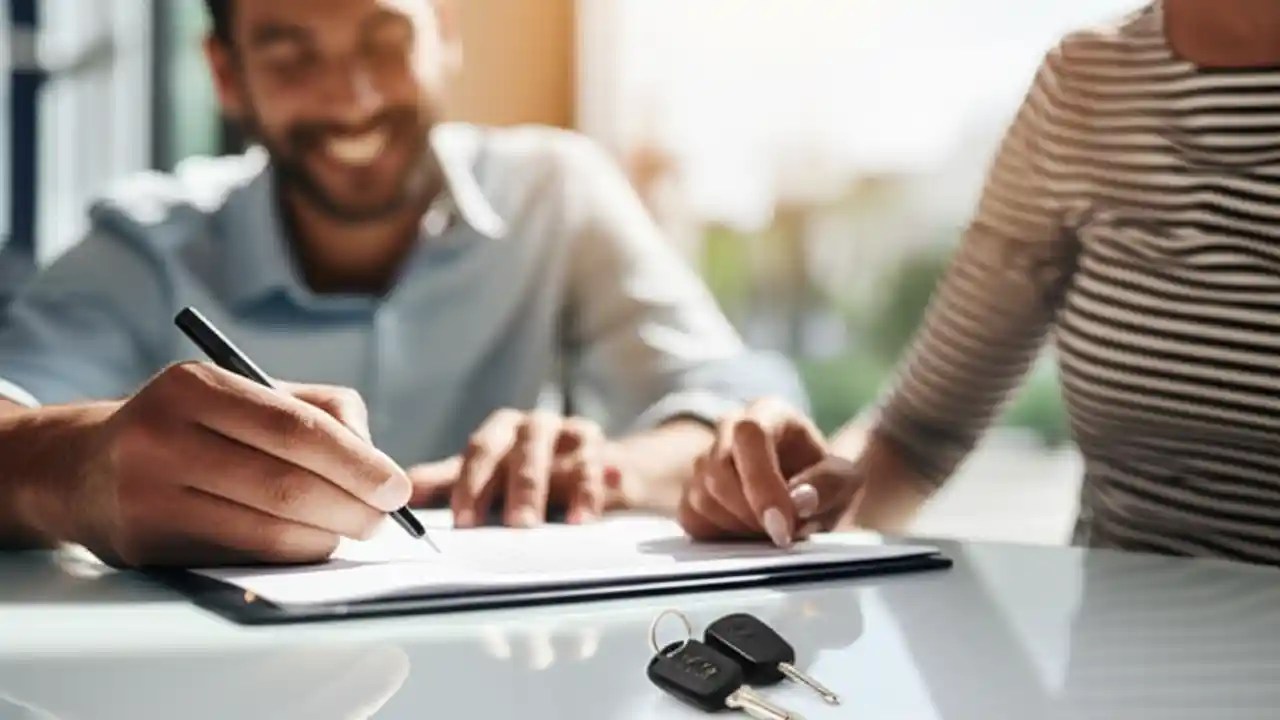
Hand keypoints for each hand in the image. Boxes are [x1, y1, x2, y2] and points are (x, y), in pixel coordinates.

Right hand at [62, 363, 410, 566]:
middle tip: (385, 517)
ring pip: (267, 531)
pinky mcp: (147, 545)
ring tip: (354, 528)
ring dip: (328, 537)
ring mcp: (148, 495)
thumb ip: (324, 412)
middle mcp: (162, 437)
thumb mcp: (248, 391)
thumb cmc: (195, 425)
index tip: (397, 486)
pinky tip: (311, 542)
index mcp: (193, 386)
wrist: (87, 467)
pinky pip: (243, 558)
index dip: (357, 463)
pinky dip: (292, 555)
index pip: (296, 429)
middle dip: (352, 507)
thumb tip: (375, 462)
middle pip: (286, 486)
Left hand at [420, 409, 615, 527]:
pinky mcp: (600, 447)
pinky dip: (590, 492)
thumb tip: (402, 492)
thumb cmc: (528, 476)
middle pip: (519, 448)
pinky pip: (595, 464)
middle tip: (513, 524)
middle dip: (515, 486)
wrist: (590, 469)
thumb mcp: (488, 480)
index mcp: (500, 433)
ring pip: (557, 450)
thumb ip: (448, 484)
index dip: (470, 485)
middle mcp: (532, 426)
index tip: (465, 522)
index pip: (479, 450)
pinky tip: (584, 517)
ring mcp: (568, 433)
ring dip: (547, 486)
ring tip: (543, 524)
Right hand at [678, 398, 863, 546]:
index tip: (782, 526)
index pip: (750, 436)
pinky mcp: (691, 490)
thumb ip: (828, 484)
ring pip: (701, 496)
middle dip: (750, 513)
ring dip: (738, 526)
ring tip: (771, 529)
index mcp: (768, 412)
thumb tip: (799, 500)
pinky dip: (718, 533)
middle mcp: (729, 427)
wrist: (809, 488)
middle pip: (718, 470)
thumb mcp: (845, 477)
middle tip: (782, 534)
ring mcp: (705, 457)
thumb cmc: (826, 478)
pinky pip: (690, 515)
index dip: (761, 483)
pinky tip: (747, 533)